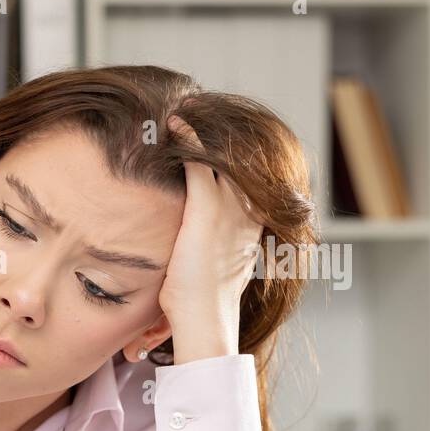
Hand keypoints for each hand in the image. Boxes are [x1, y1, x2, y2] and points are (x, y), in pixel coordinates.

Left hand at [159, 115, 263, 363]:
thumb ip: (209, 251)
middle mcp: (247, 211)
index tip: (217, 142)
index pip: (248, 177)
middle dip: (220, 134)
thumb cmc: (200, 304)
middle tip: (200, 112)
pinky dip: (188, 139)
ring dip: (202, 130)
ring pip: (220, 154)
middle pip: (237, 159)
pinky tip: (176, 123)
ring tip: (186, 111)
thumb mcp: (211, 270)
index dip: (232, 156)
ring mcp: (229, 209)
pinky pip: (198, 162)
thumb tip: (196, 250)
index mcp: (253, 224)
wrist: (204, 320)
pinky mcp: (206, 210)